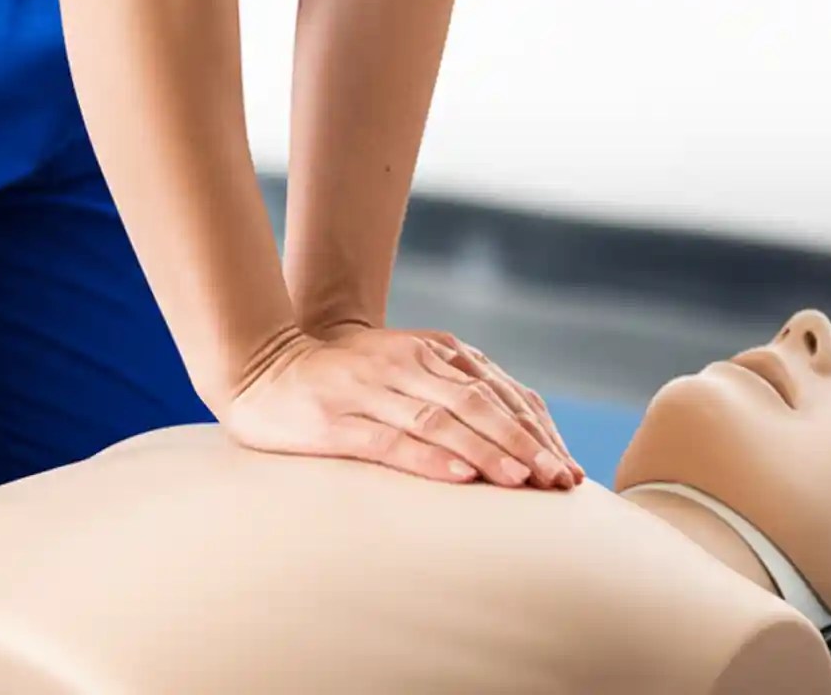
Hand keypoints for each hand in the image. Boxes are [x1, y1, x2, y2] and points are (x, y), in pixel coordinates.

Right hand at [221, 326, 574, 488]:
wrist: (263, 366)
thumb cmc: (344, 376)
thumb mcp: (404, 368)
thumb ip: (453, 386)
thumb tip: (522, 427)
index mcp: (427, 351)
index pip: (495, 390)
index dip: (535, 428)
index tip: (567, 466)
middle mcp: (404, 365)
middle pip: (476, 405)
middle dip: (523, 443)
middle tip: (558, 479)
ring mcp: (369, 391)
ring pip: (440, 421)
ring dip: (485, 450)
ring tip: (522, 480)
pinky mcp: (336, 422)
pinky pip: (389, 441)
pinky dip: (428, 459)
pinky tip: (459, 476)